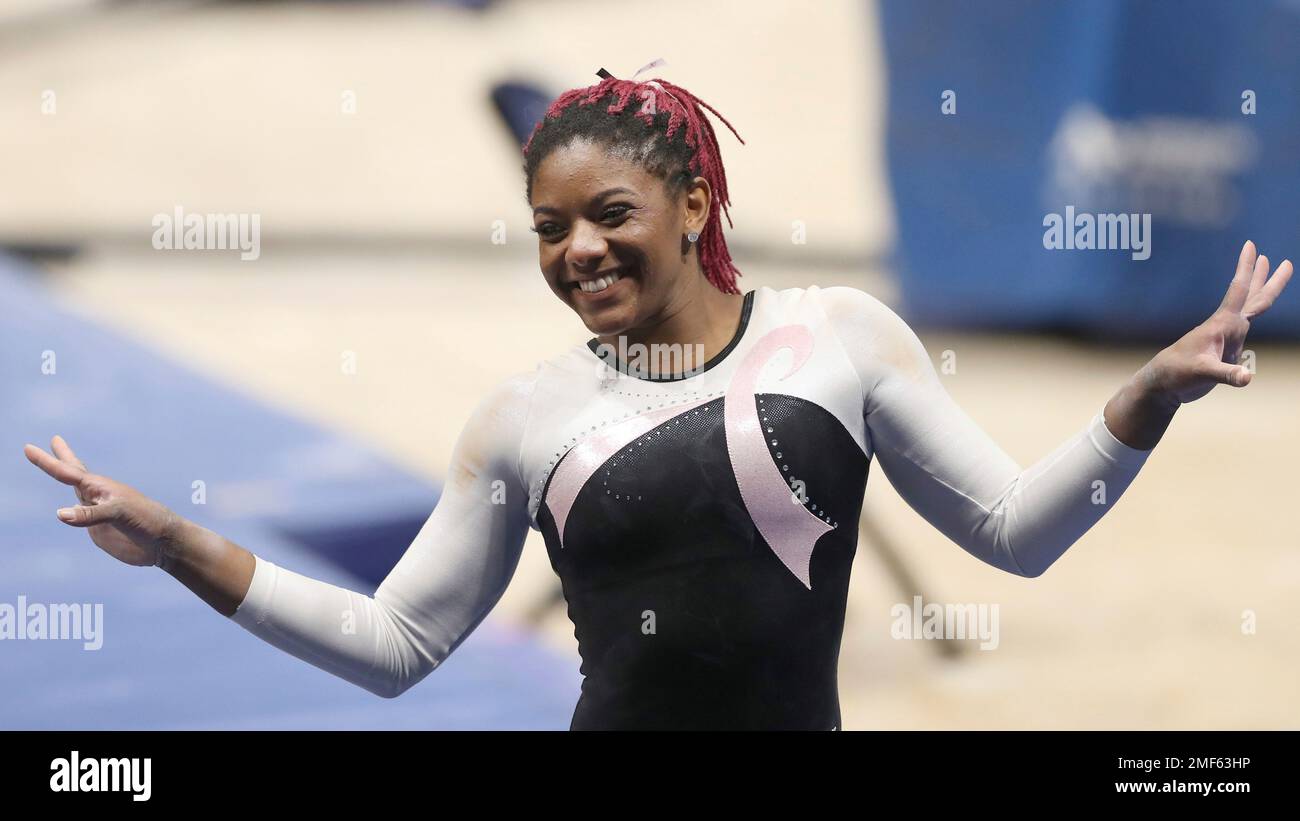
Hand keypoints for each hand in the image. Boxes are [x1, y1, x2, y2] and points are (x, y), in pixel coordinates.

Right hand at [23, 435, 178, 567]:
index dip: (46, 460)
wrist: (164, 542)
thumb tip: (59, 515)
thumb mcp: (119, 514)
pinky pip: (79, 518)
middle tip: (54, 439)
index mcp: (101, 487)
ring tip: (58, 468)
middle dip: (60, 458)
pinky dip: (70, 513)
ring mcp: (97, 513)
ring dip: (67, 479)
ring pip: (76, 494)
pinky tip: (67, 512)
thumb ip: (90, 515)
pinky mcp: (99, 530)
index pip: (67, 472)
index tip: (27, 448)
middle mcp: (97, 497)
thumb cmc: (147, 521)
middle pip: (74, 473)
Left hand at [1142, 240, 1292, 405]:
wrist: (1163, 384)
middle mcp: (1227, 327)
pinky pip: (1245, 331)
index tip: (1251, 245)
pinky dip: (1253, 319)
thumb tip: (1247, 377)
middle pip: (1252, 298)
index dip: (1246, 268)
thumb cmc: (1178, 374)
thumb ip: (1226, 375)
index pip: (1238, 290)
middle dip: (1266, 280)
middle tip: (1282, 261)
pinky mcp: (1226, 350)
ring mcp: (1227, 338)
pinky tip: (1252, 318)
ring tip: (1268, 271)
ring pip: (1250, 311)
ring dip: (1262, 291)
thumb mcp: (1203, 374)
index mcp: (1221, 324)